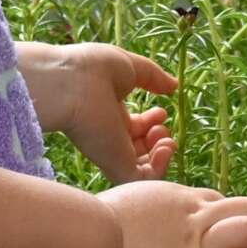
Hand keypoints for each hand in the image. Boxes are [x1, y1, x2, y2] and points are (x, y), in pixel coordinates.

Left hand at [19, 42, 176, 184]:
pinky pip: (143, 179)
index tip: (161, 111)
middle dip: (158, 138)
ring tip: (165, 139)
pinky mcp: (116, 166)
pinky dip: (161, 167)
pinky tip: (164, 148)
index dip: (152, 122)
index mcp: (110, 114)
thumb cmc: (94, 69)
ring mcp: (113, 154)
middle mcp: (111, 137)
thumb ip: (154, 78)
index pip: (135, 128)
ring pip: (145, 168)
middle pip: (141, 149)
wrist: (72, 84)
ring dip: (163, 154)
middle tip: (161, 127)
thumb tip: (174, 86)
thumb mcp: (131, 68)